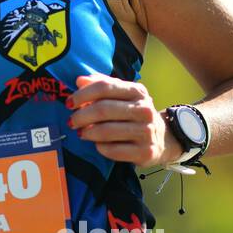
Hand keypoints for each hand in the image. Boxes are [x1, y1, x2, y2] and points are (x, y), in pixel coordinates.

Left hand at [65, 73, 182, 169]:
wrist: (163, 138)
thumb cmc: (133, 113)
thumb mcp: (122, 95)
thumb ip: (102, 85)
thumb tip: (79, 80)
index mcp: (137, 91)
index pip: (104, 87)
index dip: (82, 95)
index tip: (70, 103)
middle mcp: (144, 110)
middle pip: (102, 109)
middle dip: (81, 116)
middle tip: (71, 121)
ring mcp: (146, 132)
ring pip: (106, 131)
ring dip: (88, 133)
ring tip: (81, 133)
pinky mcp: (145, 152)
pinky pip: (113, 150)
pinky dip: (100, 147)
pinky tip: (98, 145)